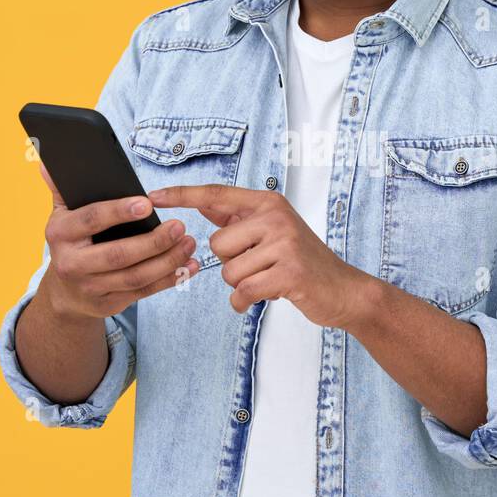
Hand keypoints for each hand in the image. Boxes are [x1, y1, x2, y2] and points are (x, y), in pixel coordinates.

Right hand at [36, 162, 199, 318]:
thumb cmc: (72, 243)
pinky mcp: (109, 304)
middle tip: (180, 226)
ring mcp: (90, 287)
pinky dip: (169, 280)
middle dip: (153, 242)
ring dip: (167, 261)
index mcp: (60, 234)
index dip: (119, 212)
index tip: (148, 203)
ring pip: (135, 276)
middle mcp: (72, 264)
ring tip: (189, 243)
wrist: (64, 293)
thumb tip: (48, 162)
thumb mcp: (62, 215)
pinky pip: (143, 291)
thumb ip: (63, 188)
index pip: (92, 220)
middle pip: (118, 254)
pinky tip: (188, 266)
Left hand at [146, 182, 371, 323]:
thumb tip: (203, 204)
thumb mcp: (273, 231)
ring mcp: (284, 243)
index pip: (215, 194)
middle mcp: (275, 216)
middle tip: (261, 266)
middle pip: (216, 244)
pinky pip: (243, 291)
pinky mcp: (288, 272)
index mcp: (268, 202)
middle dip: (231, 263)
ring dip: (243, 284)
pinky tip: (266, 296)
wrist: (343, 289)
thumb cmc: (302, 262)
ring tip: (269, 278)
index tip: (153, 195)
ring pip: (228, 271)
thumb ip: (240, 220)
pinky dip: (246, 302)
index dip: (182, 195)